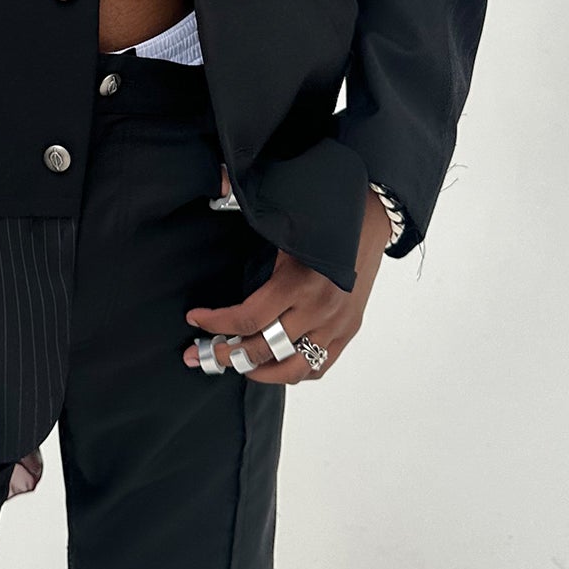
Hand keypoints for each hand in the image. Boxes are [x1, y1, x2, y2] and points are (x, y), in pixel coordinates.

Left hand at [182, 185, 393, 381]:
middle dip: (227, 355)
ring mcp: (336, 325)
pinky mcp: (348, 331)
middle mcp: (318, 310)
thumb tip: (217, 196)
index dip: (216, 324)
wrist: (372, 217)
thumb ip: (251, 230)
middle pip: (264, 350)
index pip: (248, 319)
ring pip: (291, 369)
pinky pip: (318, 366)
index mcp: (297, 283)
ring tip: (237, 364)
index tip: (197, 320)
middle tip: (205, 353)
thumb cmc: (324, 219)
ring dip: (259, 372)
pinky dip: (292, 371)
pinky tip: (273, 364)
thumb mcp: (284, 227)